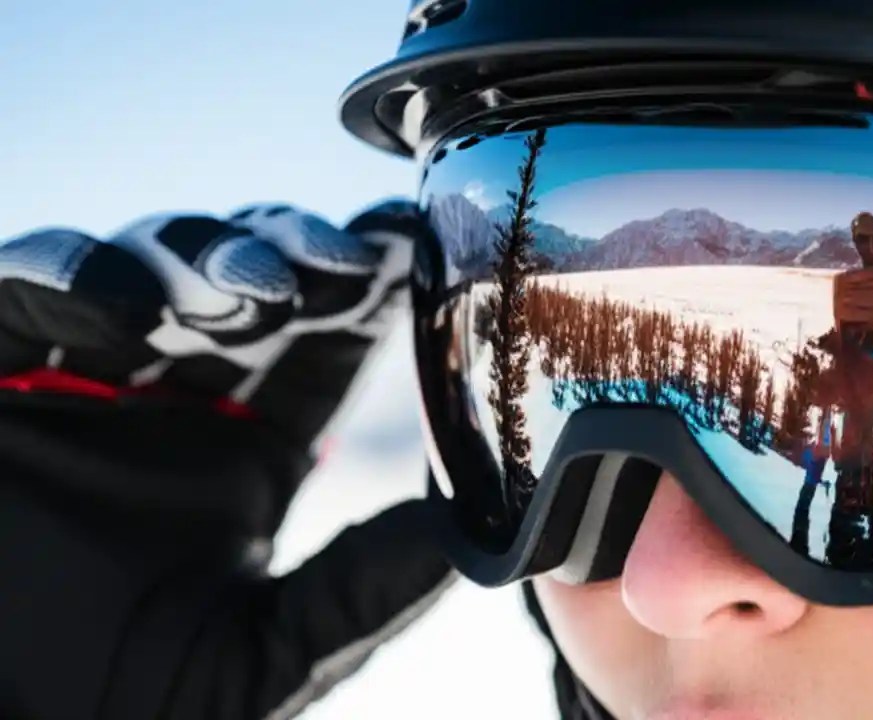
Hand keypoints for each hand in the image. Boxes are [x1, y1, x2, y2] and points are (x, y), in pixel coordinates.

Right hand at [0, 201, 451, 719]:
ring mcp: (89, 371)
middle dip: (303, 259)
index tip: (414, 254)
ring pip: (158, 266)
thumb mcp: (264, 656)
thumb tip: (472, 542)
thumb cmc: (123, 695)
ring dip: (209, 261)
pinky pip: (31, 294)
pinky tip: (126, 304)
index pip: (330, 344)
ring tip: (256, 292)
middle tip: (346, 263)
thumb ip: (360, 594)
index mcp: (258, 444)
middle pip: (257, 284)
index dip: (372, 293)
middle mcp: (183, 391)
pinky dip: (74, 278)